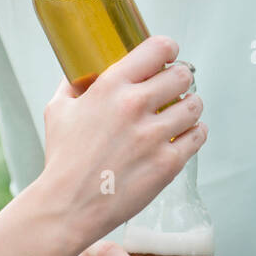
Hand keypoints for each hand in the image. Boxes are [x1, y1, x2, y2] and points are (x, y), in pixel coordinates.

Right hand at [39, 35, 206, 244]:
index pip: (157, 49)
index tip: (168, 55)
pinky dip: (195, 133)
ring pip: (194, 105)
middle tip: (174, 87)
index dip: (167, 49)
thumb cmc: (62, 159)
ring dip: (190, 106)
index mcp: (110, 87)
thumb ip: (72, 85)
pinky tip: (186, 133)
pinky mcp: (168, 163)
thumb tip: (79, 72)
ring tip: (182, 111)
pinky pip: (198, 136)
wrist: (68, 206)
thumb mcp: (57, 111)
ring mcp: (154, 136)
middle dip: (180, 78)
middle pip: (181, 75)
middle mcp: (135, 106)